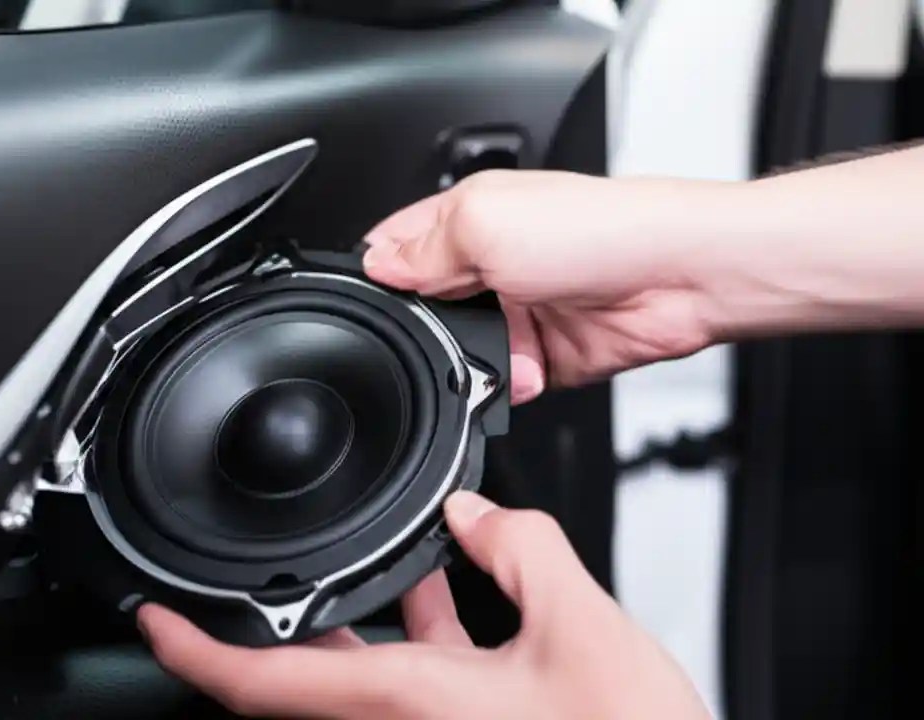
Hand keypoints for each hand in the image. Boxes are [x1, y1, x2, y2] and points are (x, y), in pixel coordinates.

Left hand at [137, 491, 709, 719]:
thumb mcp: (581, 624)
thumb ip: (522, 549)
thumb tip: (480, 513)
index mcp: (403, 703)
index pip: (258, 684)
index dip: (190, 651)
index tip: (152, 620)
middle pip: (300, 673)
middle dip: (276, 616)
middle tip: (257, 567)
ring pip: (359, 671)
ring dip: (354, 613)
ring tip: (370, 553)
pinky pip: (411, 677)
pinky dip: (414, 629)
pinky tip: (448, 586)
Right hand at [362, 171, 728, 402]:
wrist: (681, 276)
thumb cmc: (602, 230)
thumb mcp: (485, 223)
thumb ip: (424, 249)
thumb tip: (379, 265)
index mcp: (470, 216)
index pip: (399, 244)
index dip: (380, 273)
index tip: (376, 301)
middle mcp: (493, 260)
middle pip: (427, 306)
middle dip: (430, 328)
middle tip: (444, 330)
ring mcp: (521, 307)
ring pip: (463, 350)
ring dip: (472, 360)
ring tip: (498, 352)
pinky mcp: (547, 351)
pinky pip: (505, 381)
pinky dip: (509, 384)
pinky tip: (525, 370)